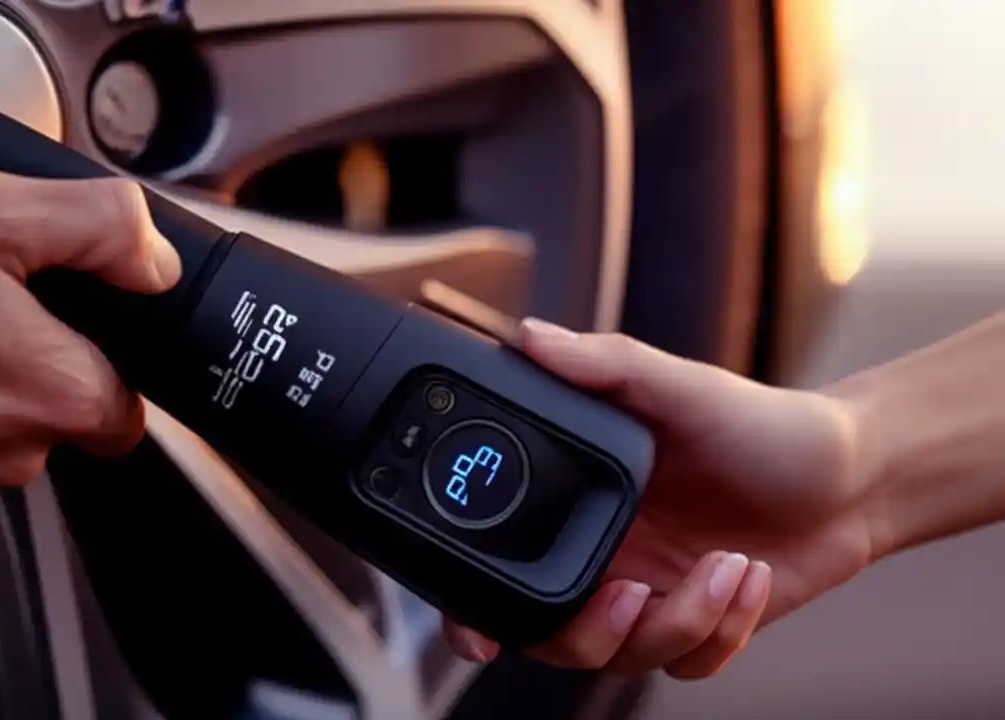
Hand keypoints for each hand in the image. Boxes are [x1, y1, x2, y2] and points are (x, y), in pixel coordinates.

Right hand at [444, 319, 870, 678]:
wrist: (856, 473)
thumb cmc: (767, 424)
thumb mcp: (682, 386)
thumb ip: (602, 365)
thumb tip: (529, 335)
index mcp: (582, 500)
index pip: (508, 563)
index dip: (476, 608)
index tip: (481, 632)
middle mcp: (607, 553)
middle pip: (554, 633)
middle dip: (590, 630)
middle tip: (633, 593)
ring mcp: (653, 593)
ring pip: (622, 656)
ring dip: (678, 623)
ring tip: (727, 568)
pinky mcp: (702, 623)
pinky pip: (688, 664)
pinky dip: (722, 630)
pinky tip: (751, 578)